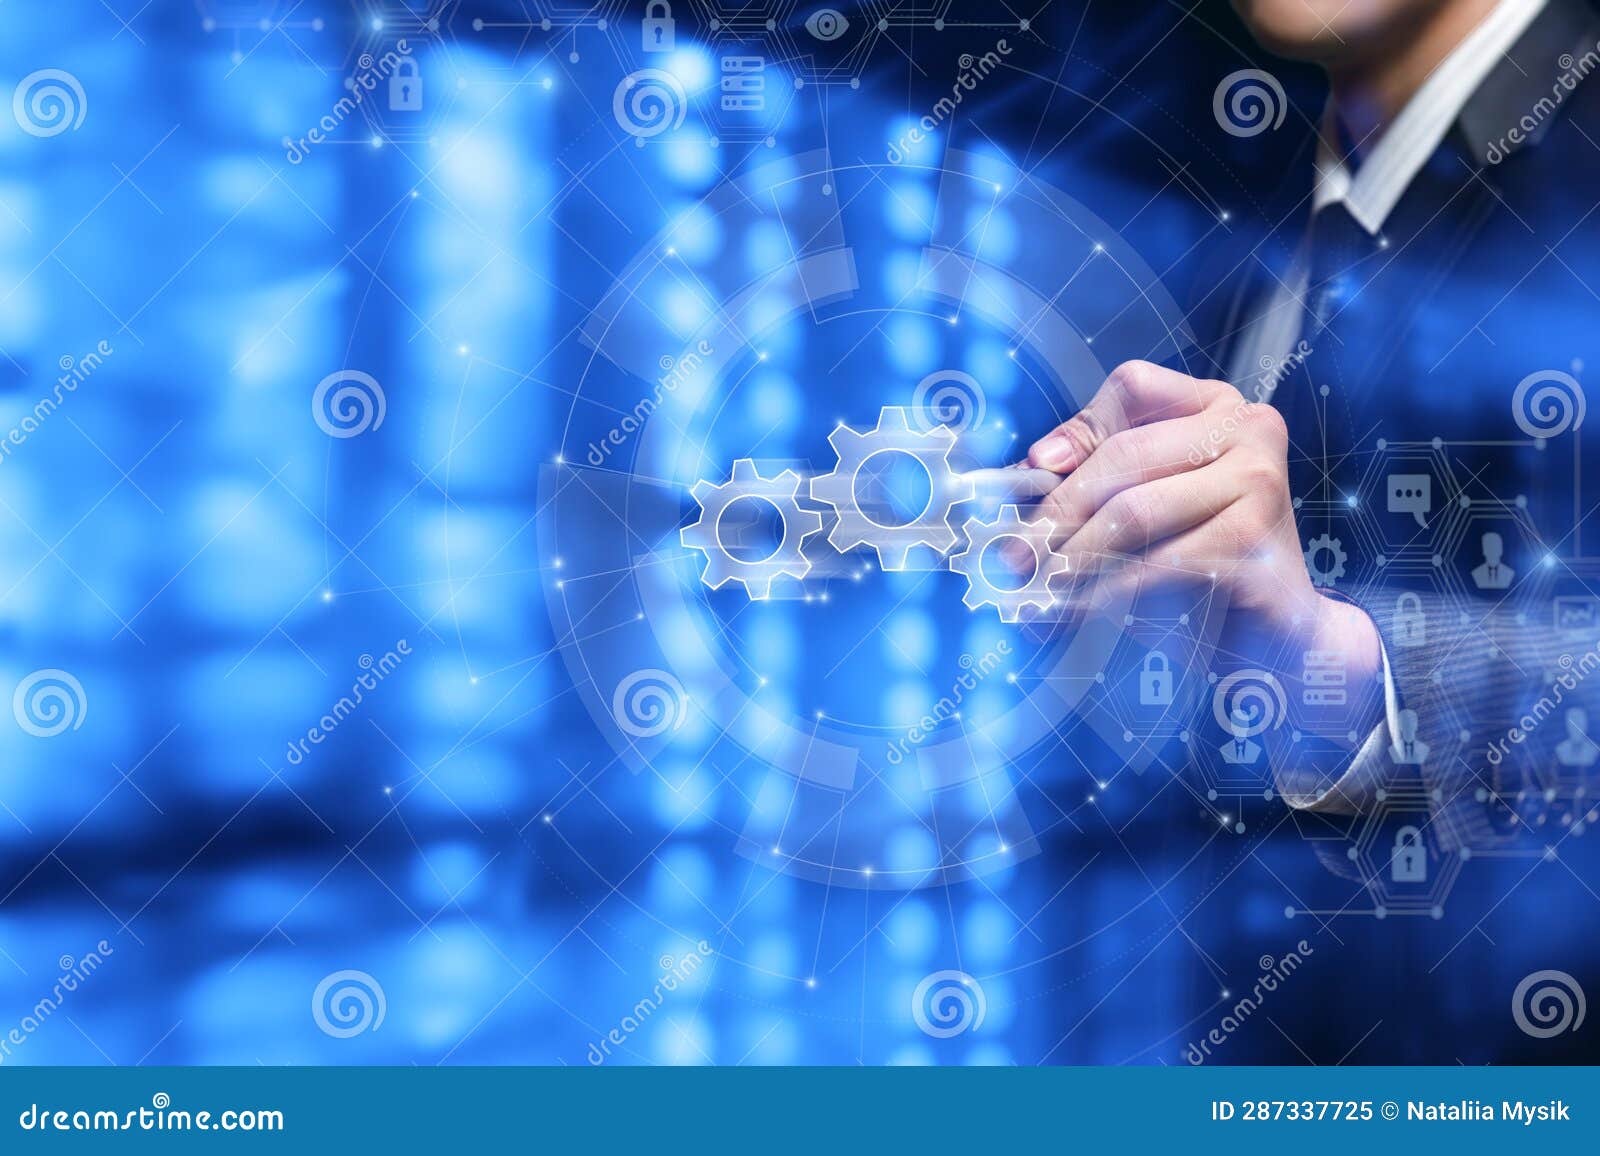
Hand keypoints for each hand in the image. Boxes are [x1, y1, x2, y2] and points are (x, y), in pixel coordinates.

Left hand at [1025, 360, 1381, 693]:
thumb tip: (1034, 462)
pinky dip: (1104, 593)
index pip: (1133, 387)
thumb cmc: (1199, 563)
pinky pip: (1157, 564)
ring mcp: (1258, 481)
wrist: (1280, 636)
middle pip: (1124, 454)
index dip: (1076, 431)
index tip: (1030, 475)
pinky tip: (1073, 612)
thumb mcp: (1148, 503)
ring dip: (1070, 558)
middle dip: (1055, 511)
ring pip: (1133, 512)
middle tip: (1008, 557)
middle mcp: (1248, 429)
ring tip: (1032, 589)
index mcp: (1217, 406)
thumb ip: (1100, 470)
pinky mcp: (1255, 541)